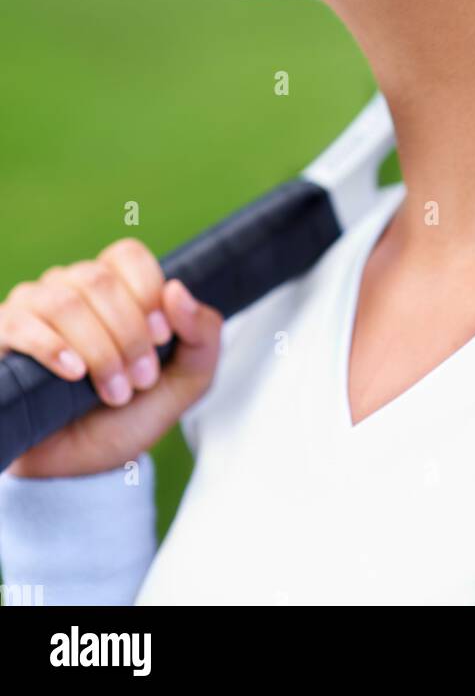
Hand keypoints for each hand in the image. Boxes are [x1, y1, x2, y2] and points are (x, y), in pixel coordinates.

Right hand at [0, 238, 222, 476]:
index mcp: (112, 287)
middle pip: (99, 280)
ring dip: (99, 350)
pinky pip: (22, 324)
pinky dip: (53, 349)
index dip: (148, 292)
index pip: (126, 255)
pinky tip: (74, 374)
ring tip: (113, 391)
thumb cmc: (127, 417)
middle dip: (129, 334)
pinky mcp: (3, 336)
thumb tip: (178, 290)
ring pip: (65, 303)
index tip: (160, 338)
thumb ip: (202, 337)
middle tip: (139, 379)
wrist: (79, 470)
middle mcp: (69, 289)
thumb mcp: (183, 383)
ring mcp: (32, 310)